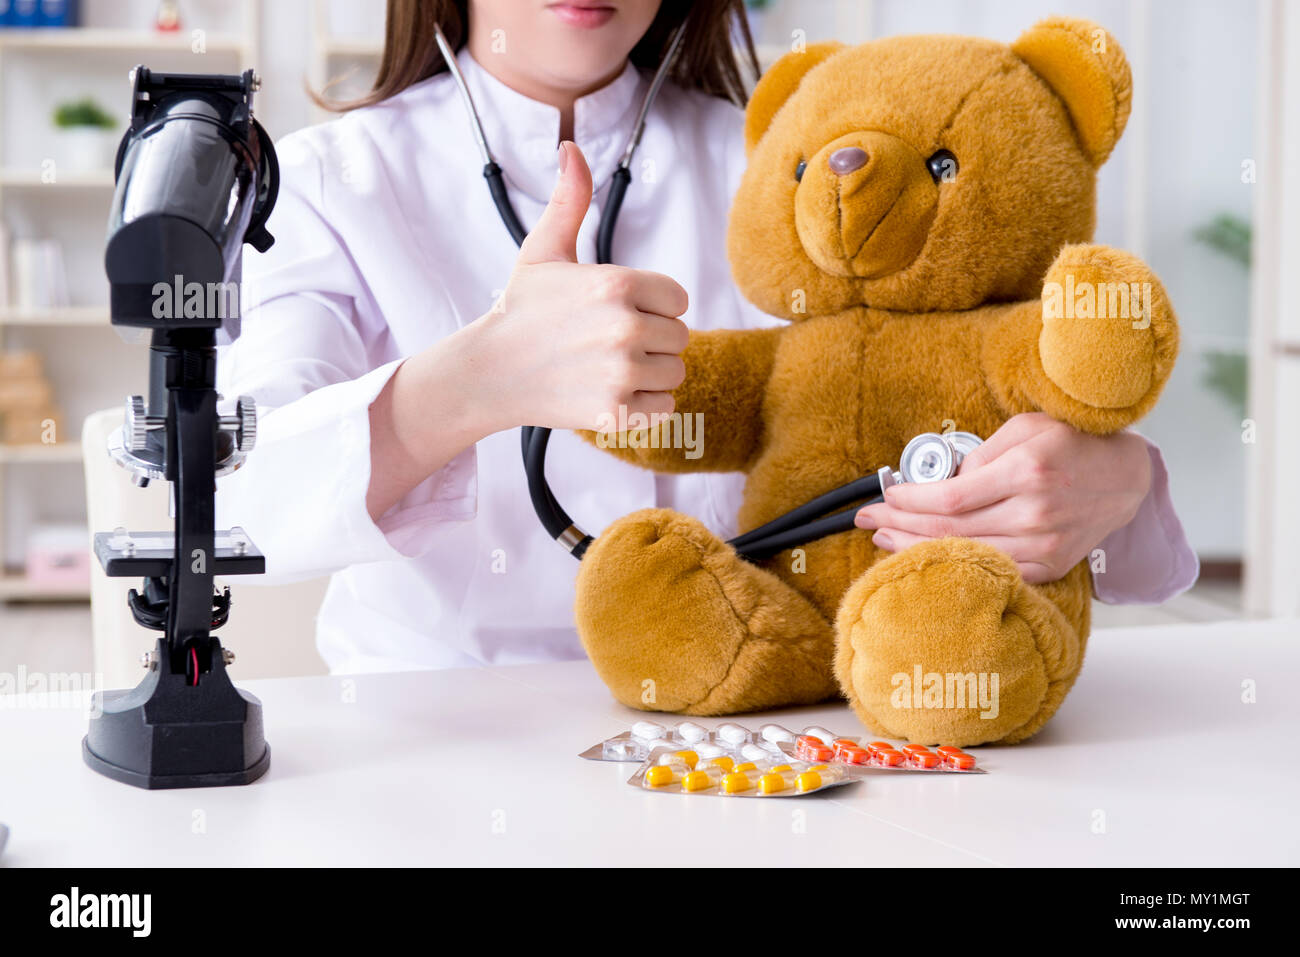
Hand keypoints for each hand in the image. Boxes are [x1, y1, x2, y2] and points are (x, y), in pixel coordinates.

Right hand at [463, 140, 688, 433]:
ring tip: (606, 368)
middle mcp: (624, 328)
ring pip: (674, 373)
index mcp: (616, 283)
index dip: (652, 306)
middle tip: (606, 344)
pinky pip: (665, 408)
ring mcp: (621, 373)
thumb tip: (570, 148)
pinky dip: (644, 406)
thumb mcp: (544, 250)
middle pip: (679, 337)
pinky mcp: (616, 412)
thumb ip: (570, 201)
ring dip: (648, 374)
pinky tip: (610, 392)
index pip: (677, 299)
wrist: (487, 373)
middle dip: (651, 341)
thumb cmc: (520, 311)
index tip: (617, 313)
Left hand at [853, 413, 1151, 582]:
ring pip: (965, 554)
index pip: (950, 497)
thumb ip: (980, 454)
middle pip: (949, 529)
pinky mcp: (1049, 565)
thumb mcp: (1025, 427)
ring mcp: (1044, 544)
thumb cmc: (1071, 443)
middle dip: (900, 525)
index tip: (884, 496)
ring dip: (917, 547)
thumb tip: (939, 482)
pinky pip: (991, 571)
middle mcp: (1036, 512)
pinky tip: (928, 556)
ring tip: (886, 538)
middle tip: (869, 520)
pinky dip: (955, 565)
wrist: (1125, 478)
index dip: (908, 501)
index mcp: (1027, 471)